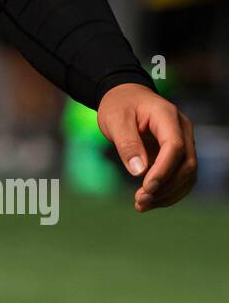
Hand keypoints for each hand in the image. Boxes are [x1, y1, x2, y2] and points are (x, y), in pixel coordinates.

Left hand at [97, 83, 197, 211]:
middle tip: (140, 201)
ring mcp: (184, 141)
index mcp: (167, 115)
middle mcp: (182, 129)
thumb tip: (139, 172)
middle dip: (165, 186)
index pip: (175, 146)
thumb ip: (127, 144)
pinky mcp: (179, 154)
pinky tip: (150, 201)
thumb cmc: (119, 105)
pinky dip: (168, 192)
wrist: (125, 97)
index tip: (146, 188)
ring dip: (168, 194)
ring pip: (188, 175)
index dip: (163, 170)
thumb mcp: (115, 119)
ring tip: (141, 205)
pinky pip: (181, 177)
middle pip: (186, 164)